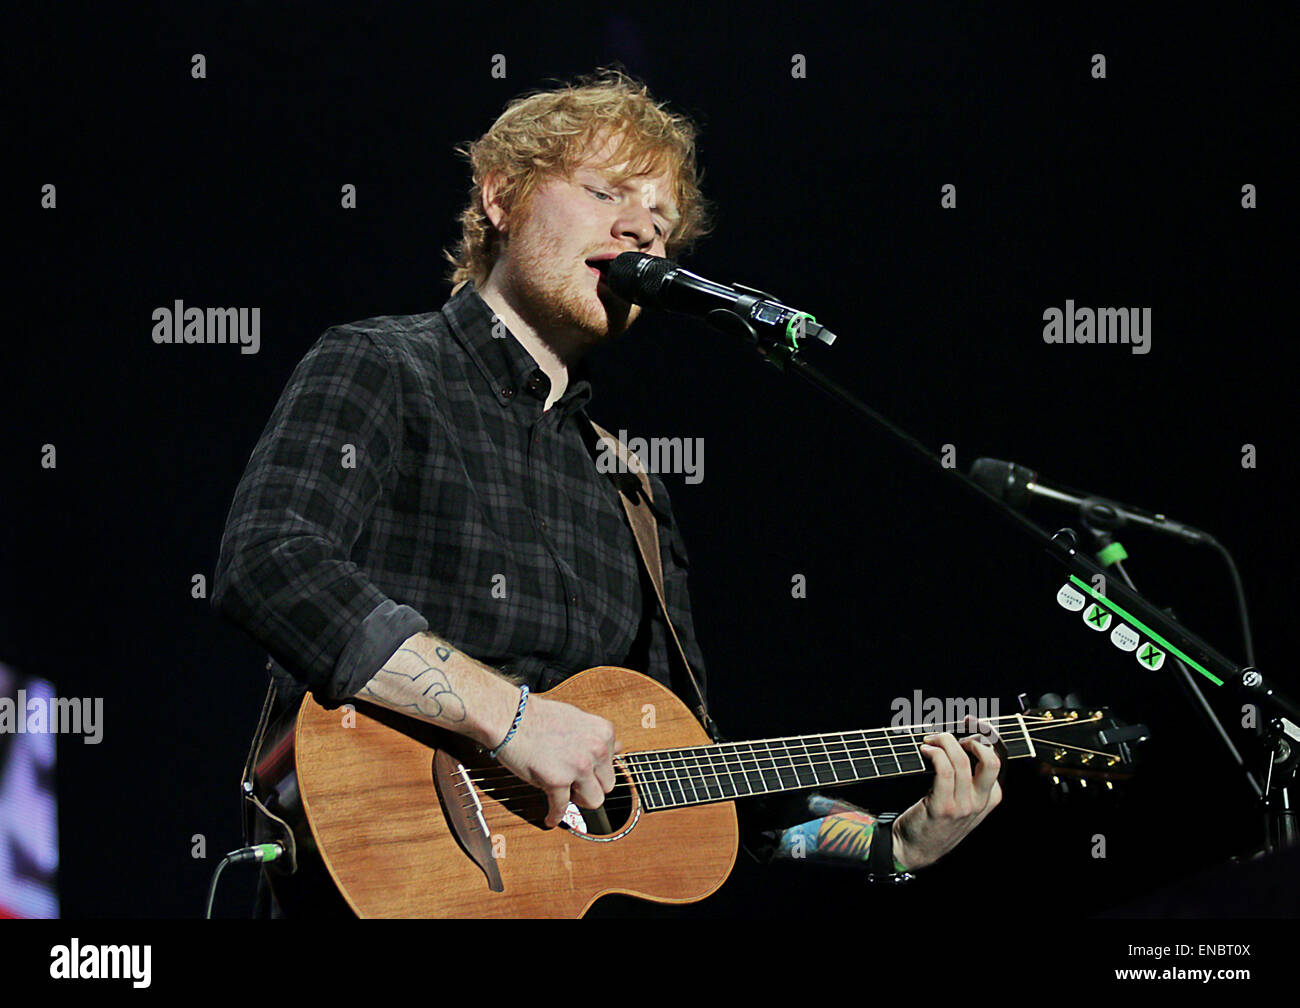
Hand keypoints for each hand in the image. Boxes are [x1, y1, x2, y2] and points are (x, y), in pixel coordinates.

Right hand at [493, 694, 619, 828]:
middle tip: (573, 782)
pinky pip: (561, 808)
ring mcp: (578, 766)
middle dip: (590, 786)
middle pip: (607, 786)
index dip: (596, 770)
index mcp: (603, 733)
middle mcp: (596, 749)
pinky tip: (550, 817)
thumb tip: (618, 748)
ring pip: (593, 801)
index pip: (611, 765)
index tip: (584, 771)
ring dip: (578, 800)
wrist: (510, 716)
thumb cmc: (538, 716)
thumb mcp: (577, 719)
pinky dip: (554, 815)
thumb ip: (597, 737)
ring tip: (564, 794)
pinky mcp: (557, 780)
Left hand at [891, 716, 1001, 870]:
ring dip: (944, 742)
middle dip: (975, 737)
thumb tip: (959, 741)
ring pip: (962, 760)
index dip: (989, 736)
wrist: (915, 850)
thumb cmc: (936, 820)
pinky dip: (934, 754)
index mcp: (990, 798)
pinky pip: (944, 770)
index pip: (1000, 760)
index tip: (974, 722)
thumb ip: (969, 780)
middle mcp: (981, 802)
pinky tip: (924, 751)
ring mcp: (963, 806)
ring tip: (930, 741)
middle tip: (955, 732)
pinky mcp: (943, 807)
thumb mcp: (963, 803)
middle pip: (991, 760)